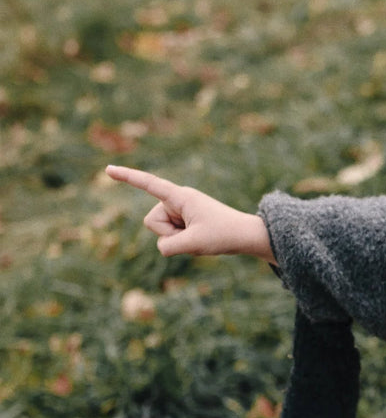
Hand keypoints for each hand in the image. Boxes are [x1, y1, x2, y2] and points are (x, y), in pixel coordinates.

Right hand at [106, 165, 273, 260]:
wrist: (245, 236)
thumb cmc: (223, 235)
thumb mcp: (194, 244)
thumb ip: (169, 247)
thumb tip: (162, 247)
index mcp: (180, 196)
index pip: (149, 184)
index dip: (128, 177)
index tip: (108, 169)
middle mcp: (177, 201)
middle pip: (151, 222)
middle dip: (168, 234)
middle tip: (195, 234)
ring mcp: (180, 211)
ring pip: (160, 232)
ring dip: (177, 240)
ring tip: (199, 236)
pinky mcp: (183, 221)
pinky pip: (170, 237)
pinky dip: (182, 243)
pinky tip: (200, 239)